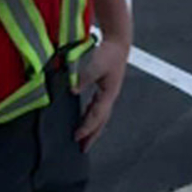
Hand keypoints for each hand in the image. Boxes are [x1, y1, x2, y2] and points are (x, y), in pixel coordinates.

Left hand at [73, 37, 127, 151]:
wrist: (118, 42)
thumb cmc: (109, 53)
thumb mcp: (95, 65)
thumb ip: (84, 78)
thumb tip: (73, 90)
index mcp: (109, 93)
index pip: (97, 116)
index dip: (87, 128)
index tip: (76, 137)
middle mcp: (110, 96)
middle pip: (101, 121)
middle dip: (92, 135)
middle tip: (83, 149)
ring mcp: (108, 93)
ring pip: (100, 115)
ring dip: (92, 127)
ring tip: (83, 138)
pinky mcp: (105, 88)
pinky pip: (97, 107)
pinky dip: (90, 116)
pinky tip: (84, 117)